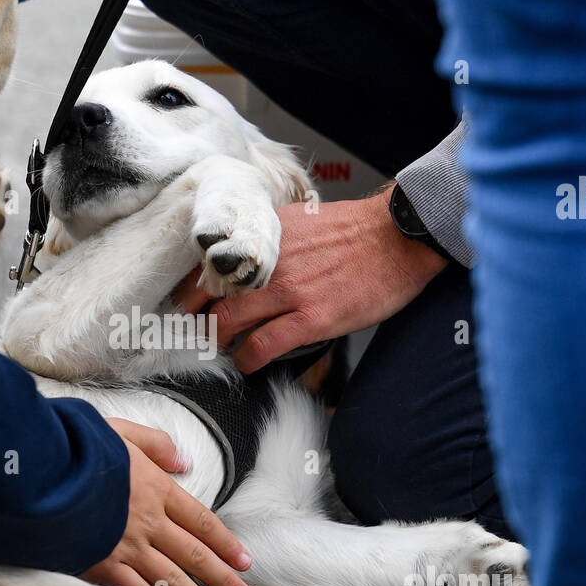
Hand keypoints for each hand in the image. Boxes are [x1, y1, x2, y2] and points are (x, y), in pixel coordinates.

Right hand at [82, 418, 254, 585]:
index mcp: (156, 489)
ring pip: (173, 580)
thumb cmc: (77, 448)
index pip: (202, 521)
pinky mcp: (102, 566)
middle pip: (196, 556)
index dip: (226, 543)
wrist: (40, 472)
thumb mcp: (121, 431)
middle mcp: (149, 522)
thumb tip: (183, 459)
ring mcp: (127, 548)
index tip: (245, 561)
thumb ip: (155, 444)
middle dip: (224, 579)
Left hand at [175, 186, 448, 372]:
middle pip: (210, 296)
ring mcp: (289, 291)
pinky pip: (263, 345)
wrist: (398, 237)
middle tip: (195, 332)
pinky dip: (248, 360)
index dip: (191, 289)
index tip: (187, 303)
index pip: (209, 263)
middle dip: (197, 319)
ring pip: (228, 322)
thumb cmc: (357, 231)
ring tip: (221, 348)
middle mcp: (269, 263)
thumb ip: (273, 240)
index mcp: (265, 237)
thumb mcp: (303, 221)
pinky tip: (248, 364)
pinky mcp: (311, 318)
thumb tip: (253, 259)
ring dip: (218, 341)